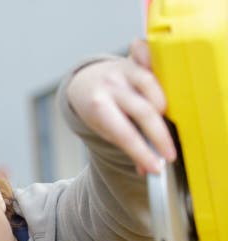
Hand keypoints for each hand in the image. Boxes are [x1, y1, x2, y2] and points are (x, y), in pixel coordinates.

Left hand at [67, 39, 175, 175]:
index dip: (142, 152)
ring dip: (162, 106)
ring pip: (150, 85)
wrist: (84, 82)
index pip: (124, 134)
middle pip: (142, 111)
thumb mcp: (105, 129)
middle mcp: (110, 87)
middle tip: (169, 155)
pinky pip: (147, 58)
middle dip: (159, 137)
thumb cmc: (99, 111)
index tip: (156, 166)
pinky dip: (155, 64)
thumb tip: (147, 168)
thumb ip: (126, 145)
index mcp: (98, 108)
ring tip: (164, 121)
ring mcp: (122, 70)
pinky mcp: (133, 59)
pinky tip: (165, 75)